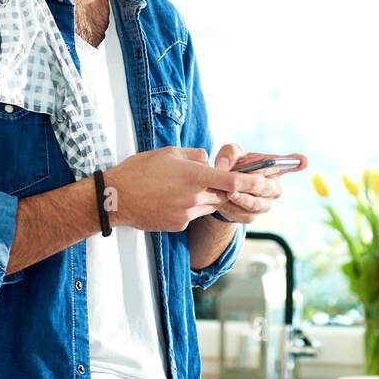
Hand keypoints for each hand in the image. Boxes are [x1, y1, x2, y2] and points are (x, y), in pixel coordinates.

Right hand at [103, 146, 280, 231]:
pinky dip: (189, 207)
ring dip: (205, 197)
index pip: (233, 182)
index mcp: (194, 176)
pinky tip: (169, 199)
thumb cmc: (139, 170)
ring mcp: (187, 214)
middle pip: (223, 195)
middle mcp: (195, 197)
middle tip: (214, 180)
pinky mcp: (179, 225)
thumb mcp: (169, 153)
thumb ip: (195, 156)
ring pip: (209, 205)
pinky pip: (193, 215)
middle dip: (224, 188)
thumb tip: (208, 162)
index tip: (264, 180)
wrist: (115, 198)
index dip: (251, 182)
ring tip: (180, 187)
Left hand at [208, 146, 308, 224]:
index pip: (290, 164)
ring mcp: (265, 204)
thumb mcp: (230, 155)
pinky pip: (244, 215)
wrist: (221, 189)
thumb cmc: (233, 166)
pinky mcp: (251, 216)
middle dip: (254, 185)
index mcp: (274, 169)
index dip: (296, 162)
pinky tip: (222, 202)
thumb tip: (224, 164)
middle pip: (268, 188)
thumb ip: (229, 154)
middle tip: (239, 182)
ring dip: (242, 200)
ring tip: (229, 193)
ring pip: (257, 205)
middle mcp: (274, 188)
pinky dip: (232, 209)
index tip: (303, 161)